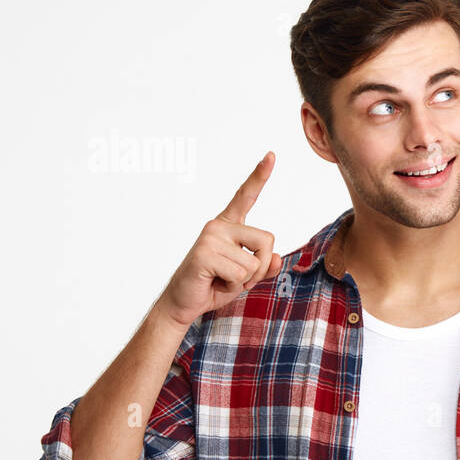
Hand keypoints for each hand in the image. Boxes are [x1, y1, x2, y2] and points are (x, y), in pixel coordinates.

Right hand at [153, 152, 283, 327]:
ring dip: (244, 280)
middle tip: (235, 277)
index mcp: (229, 226)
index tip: (271, 155)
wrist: (184, 304)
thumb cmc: (213, 286)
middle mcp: (219, 225)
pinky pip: (241, 274)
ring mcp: (210, 237)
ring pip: (255, 262)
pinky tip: (214, 282)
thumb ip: (263, 266)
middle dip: (259, 267)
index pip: (246, 196)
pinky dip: (233, 286)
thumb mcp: (246, 277)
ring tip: (221, 279)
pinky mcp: (205, 253)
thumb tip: (275, 257)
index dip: (260, 176)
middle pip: (267, 240)